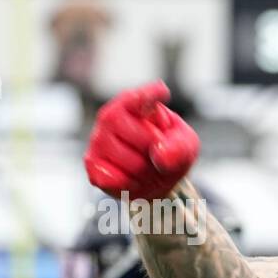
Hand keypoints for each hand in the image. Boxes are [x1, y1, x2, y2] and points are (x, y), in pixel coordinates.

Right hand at [84, 80, 199, 199]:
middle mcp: (111, 117)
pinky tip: (132, 179)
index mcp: (135, 104)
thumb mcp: (186, 145)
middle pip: (144, 139)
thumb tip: (160, 155)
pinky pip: (114, 180)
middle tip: (159, 156)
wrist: (156, 180)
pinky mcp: (92, 164)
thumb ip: (179, 147)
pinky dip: (130, 185)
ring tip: (147, 168)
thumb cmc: (169, 152)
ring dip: (148, 173)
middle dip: (159, 154)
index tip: (162, 91)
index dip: (147, 97)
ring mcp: (98, 140)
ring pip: (132, 164)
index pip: (136, 99)